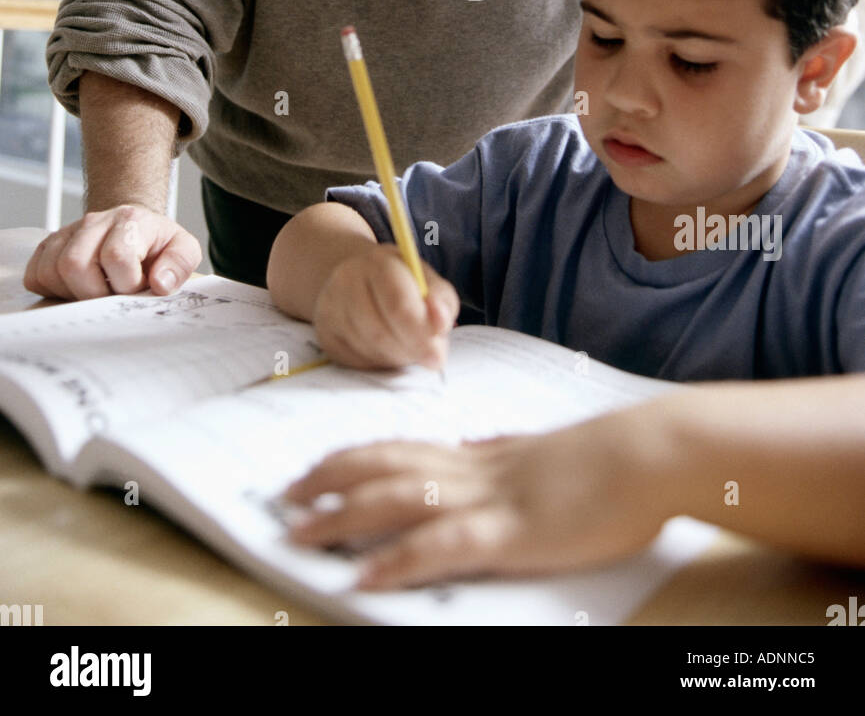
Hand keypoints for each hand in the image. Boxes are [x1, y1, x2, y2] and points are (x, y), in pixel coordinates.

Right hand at [23, 204, 201, 300]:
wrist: (131, 227)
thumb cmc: (155, 244)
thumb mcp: (182, 249)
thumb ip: (180, 264)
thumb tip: (160, 283)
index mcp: (129, 221)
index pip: (115, 257)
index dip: (126, 283)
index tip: (137, 287)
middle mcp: (94, 222)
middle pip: (75, 264)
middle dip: (95, 293)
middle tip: (113, 293)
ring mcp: (67, 233)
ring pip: (52, 271)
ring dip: (74, 292)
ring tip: (97, 290)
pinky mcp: (48, 247)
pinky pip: (35, 276)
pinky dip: (53, 290)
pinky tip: (76, 288)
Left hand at [284, 402, 675, 587]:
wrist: (652, 452)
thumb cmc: (611, 458)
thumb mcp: (546, 449)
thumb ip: (508, 450)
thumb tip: (483, 442)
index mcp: (484, 455)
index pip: (404, 448)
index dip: (355, 458)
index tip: (321, 466)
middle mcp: (475, 469)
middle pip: (386, 465)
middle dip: (330, 479)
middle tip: (288, 495)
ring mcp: (490, 498)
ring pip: (399, 498)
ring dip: (343, 515)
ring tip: (300, 532)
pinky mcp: (513, 532)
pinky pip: (443, 546)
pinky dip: (399, 560)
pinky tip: (366, 575)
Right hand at [312, 244, 459, 371]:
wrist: (357, 279)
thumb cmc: (401, 282)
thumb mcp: (427, 281)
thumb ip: (441, 300)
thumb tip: (440, 324)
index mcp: (378, 262)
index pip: (398, 304)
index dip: (420, 334)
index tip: (437, 357)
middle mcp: (347, 281)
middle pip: (380, 332)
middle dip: (410, 350)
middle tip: (430, 357)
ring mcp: (330, 308)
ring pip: (369, 349)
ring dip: (396, 357)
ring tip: (408, 345)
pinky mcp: (325, 335)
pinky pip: (356, 362)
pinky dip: (378, 362)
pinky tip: (387, 348)